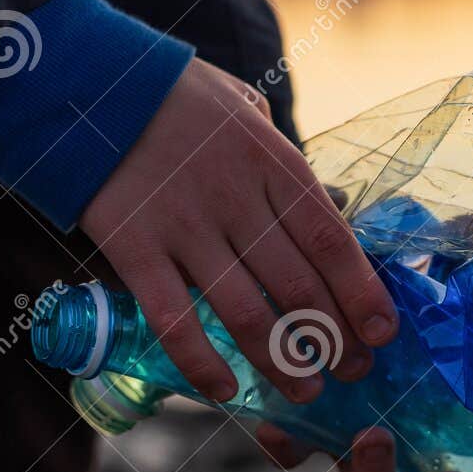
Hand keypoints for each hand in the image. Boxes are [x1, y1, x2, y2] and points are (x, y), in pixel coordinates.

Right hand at [79, 58, 397, 402]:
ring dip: (284, 360)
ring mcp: (184, 226)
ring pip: (247, 312)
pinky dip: (202, 363)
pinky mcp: (134, 248)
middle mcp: (236, 197)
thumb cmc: (176, 95)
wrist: (89, 82)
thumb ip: (279, 156)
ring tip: (306, 389)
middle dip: (335, 337)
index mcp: (272, 161)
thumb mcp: (244, 107)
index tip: (383, 331)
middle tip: (353, 370)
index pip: (330, 239)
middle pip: (299, 283)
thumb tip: (319, 202)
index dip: (362, 292)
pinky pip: (174, 320)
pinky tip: (224, 389)